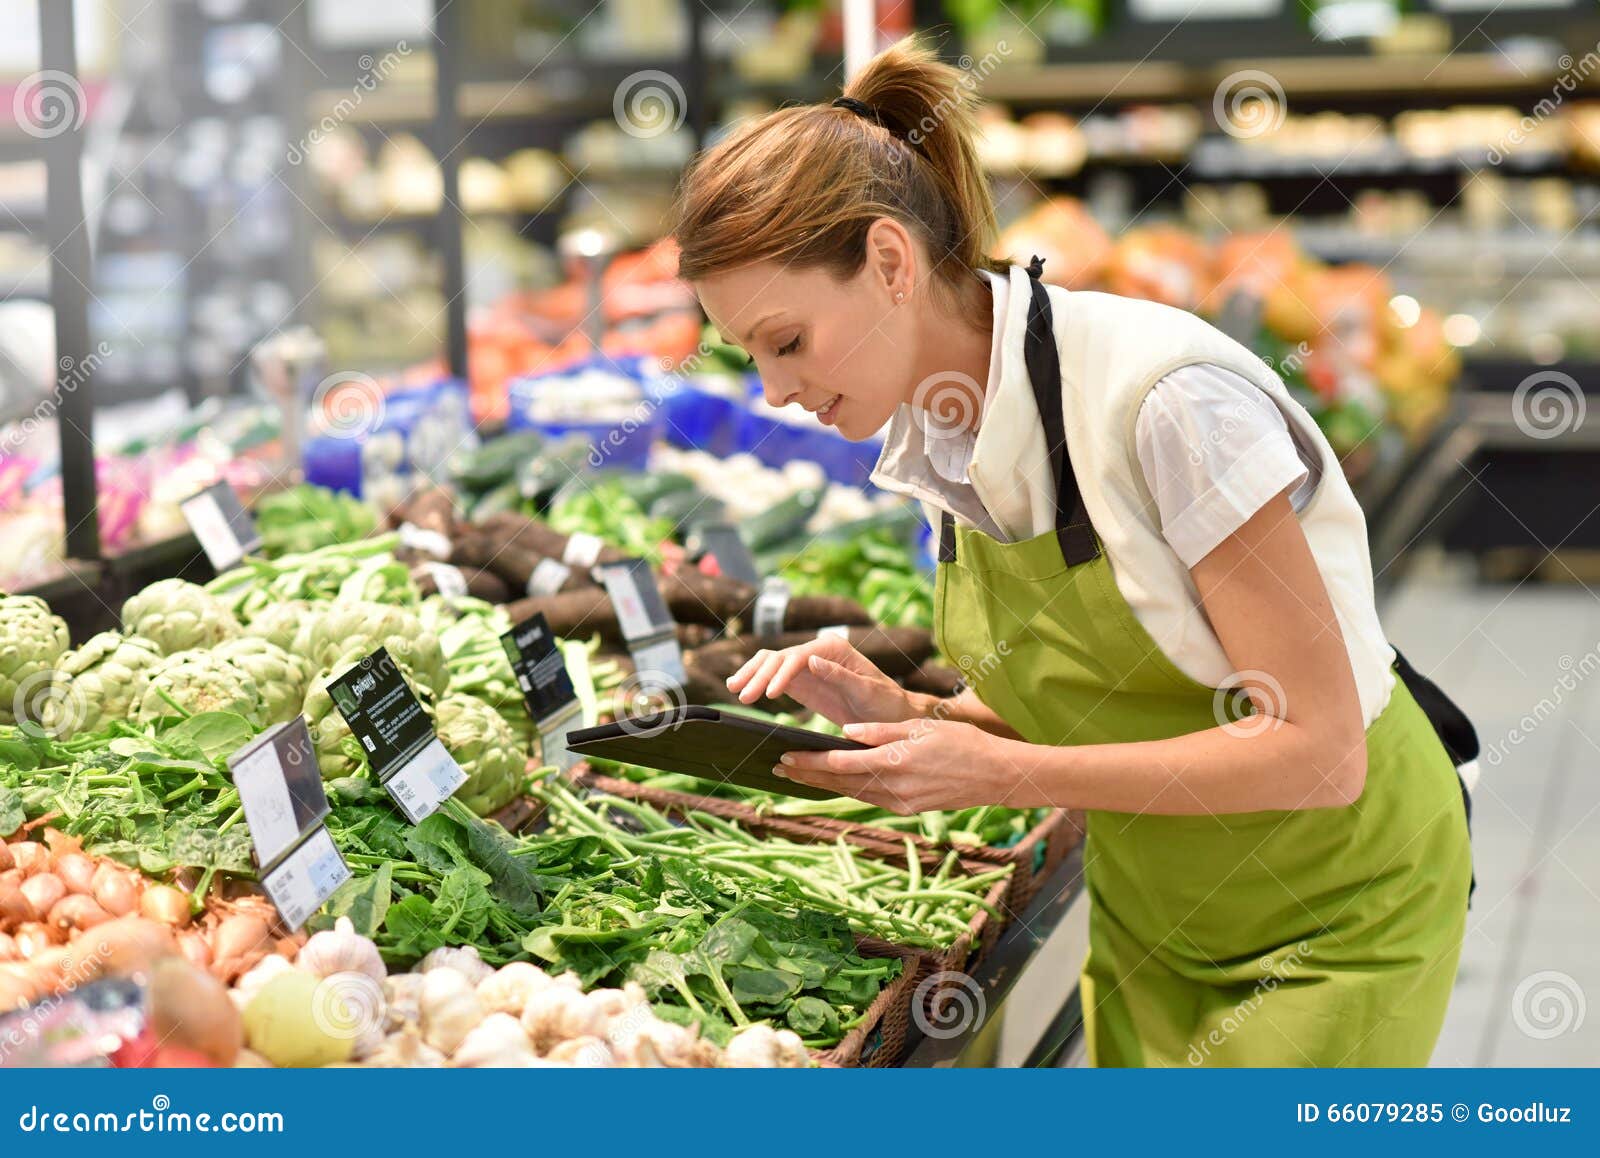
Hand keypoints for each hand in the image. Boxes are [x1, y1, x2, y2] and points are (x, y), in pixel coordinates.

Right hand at [725, 636, 921, 726]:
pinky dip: (756, 681)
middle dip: (759, 674)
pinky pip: (772, 676)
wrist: (892, 716)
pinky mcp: (801, 682)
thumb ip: (839, 676)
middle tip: (743, 696)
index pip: (798, 656)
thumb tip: (811, 660)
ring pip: (770, 663)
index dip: (781, 673)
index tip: (770, 694)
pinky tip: (741, 689)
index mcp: (833, 649)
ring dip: (752, 675)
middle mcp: (817, 652)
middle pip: (778, 657)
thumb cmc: (885, 704)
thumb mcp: (867, 692)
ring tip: (735, 690)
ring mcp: (807, 666)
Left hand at [775, 719, 1031, 813]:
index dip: (810, 760)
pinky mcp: (908, 809)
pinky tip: (835, 784)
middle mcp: (893, 787)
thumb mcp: (921, 727)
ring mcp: (900, 802)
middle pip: (839, 782)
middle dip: (807, 776)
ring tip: (798, 777)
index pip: (840, 762)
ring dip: (824, 785)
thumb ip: (881, 730)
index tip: (785, 756)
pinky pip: (870, 799)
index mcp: (893, 762)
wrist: (995, 776)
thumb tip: (846, 732)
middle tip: (778, 769)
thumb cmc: (961, 742)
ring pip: (852, 793)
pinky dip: (849, 790)